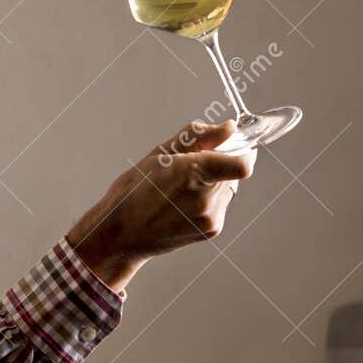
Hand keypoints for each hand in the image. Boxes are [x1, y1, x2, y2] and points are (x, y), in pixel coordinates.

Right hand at [63, 119, 255, 293]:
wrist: (120, 235)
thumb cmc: (132, 193)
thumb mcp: (159, 154)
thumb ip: (199, 137)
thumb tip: (228, 127)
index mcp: (193, 173)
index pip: (242, 164)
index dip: (241, 150)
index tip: (229, 145)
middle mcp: (206, 198)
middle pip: (233, 171)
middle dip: (218, 164)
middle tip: (187, 169)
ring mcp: (211, 217)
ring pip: (227, 187)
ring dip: (212, 183)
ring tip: (179, 190)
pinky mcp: (212, 230)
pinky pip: (220, 204)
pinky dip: (207, 200)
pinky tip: (181, 204)